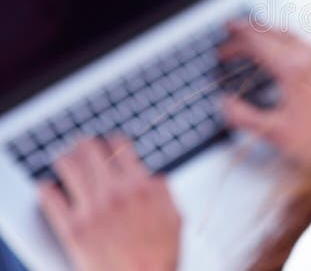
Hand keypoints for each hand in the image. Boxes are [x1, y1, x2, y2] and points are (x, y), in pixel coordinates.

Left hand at [37, 135, 180, 270]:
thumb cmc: (159, 257)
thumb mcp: (174, 217)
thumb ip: (164, 191)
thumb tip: (154, 177)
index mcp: (140, 186)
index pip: (119, 147)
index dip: (113, 142)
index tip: (109, 144)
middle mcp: (115, 193)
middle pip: (90, 151)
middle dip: (85, 146)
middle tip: (81, 147)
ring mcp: (92, 210)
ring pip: (68, 167)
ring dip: (66, 159)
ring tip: (64, 160)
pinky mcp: (73, 230)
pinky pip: (51, 199)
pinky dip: (47, 189)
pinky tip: (48, 187)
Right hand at [217, 19, 310, 167]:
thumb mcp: (273, 133)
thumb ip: (243, 117)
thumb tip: (224, 104)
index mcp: (292, 69)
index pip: (257, 43)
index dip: (235, 44)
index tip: (221, 50)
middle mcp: (308, 59)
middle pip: (272, 32)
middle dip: (248, 30)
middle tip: (230, 29)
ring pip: (289, 34)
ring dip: (267, 31)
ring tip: (252, 34)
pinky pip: (303, 42)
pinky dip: (285, 38)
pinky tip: (282, 49)